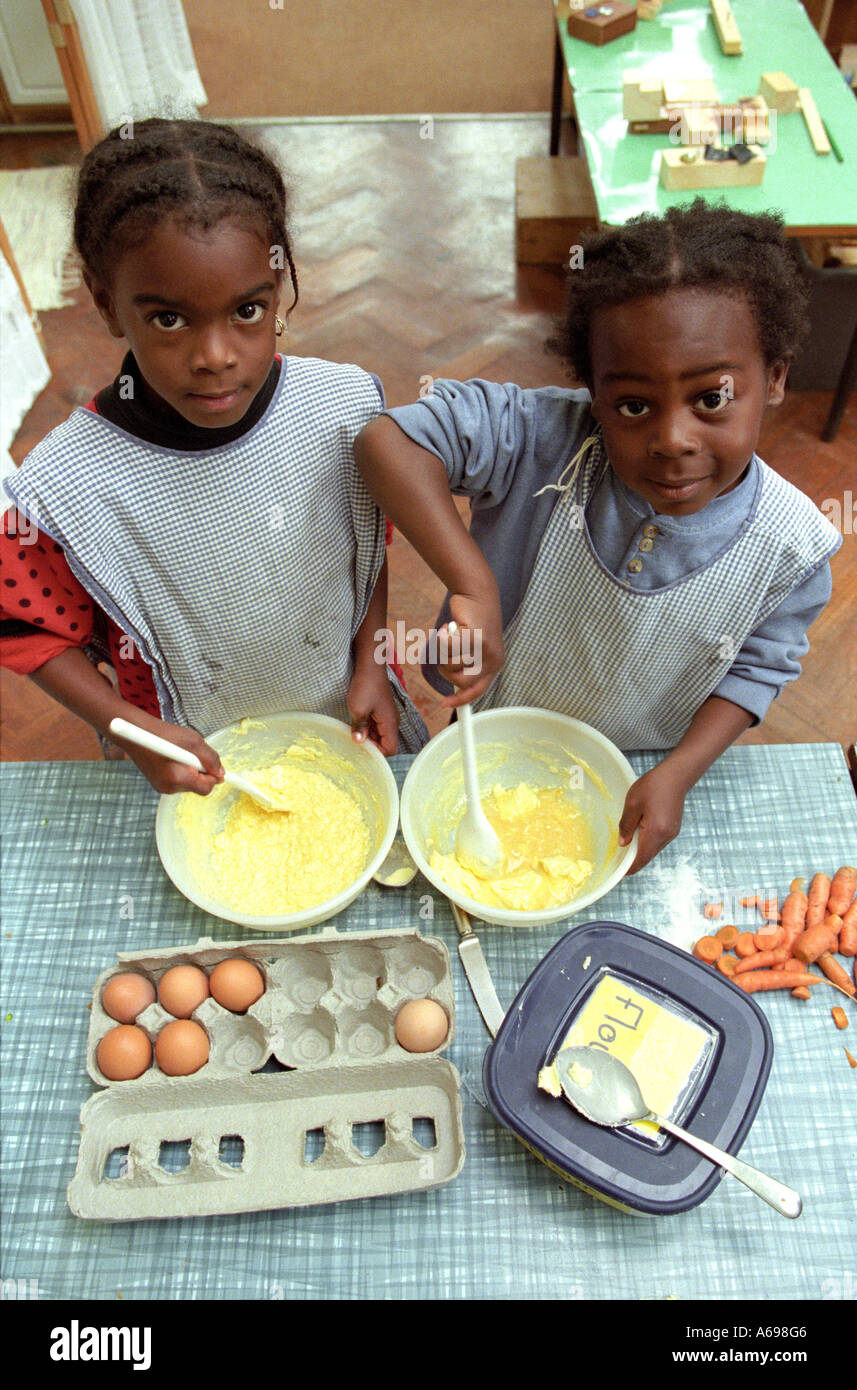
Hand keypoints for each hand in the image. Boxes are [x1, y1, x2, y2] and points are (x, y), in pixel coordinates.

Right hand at [109, 709, 223, 795]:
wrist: (135, 733)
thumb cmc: (163, 734)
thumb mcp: (194, 741)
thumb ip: (211, 759)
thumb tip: (221, 773)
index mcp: (178, 779)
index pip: (206, 788)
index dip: (214, 777)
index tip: (214, 766)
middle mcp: (169, 788)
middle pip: (197, 787)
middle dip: (201, 772)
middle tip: (193, 754)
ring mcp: (162, 787)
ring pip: (188, 784)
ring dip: (190, 770)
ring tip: (180, 753)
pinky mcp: (158, 784)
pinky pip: (178, 781)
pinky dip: (180, 771)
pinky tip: (173, 757)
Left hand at [348, 661, 399, 756]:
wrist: (369, 664)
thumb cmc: (365, 686)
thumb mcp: (358, 709)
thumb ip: (359, 728)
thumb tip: (358, 742)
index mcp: (390, 723)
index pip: (390, 749)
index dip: (378, 754)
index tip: (362, 752)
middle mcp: (391, 721)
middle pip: (385, 742)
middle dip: (371, 746)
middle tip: (354, 746)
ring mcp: (386, 714)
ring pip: (379, 734)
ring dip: (367, 736)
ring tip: (353, 736)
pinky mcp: (379, 709)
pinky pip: (375, 724)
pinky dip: (366, 728)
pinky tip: (354, 725)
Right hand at [439, 593, 503, 706]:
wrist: (477, 594)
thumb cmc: (472, 621)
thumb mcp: (474, 646)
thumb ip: (467, 664)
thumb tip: (455, 686)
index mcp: (494, 664)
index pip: (478, 690)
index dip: (461, 699)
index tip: (445, 704)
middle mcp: (492, 660)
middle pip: (460, 681)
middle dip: (446, 669)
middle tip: (444, 653)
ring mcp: (484, 649)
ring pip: (451, 665)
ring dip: (443, 650)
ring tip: (449, 635)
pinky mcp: (474, 637)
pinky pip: (446, 648)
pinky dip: (441, 637)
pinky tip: (448, 626)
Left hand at [618, 760, 689, 873]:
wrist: (676, 775)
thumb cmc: (653, 786)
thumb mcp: (633, 803)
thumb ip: (626, 825)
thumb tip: (623, 844)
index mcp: (655, 832)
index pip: (641, 859)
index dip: (629, 868)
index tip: (618, 872)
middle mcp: (666, 837)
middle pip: (647, 856)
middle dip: (633, 859)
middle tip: (618, 858)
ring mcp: (672, 833)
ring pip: (653, 849)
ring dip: (640, 849)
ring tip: (627, 841)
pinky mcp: (673, 828)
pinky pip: (658, 841)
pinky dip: (647, 841)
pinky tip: (639, 832)